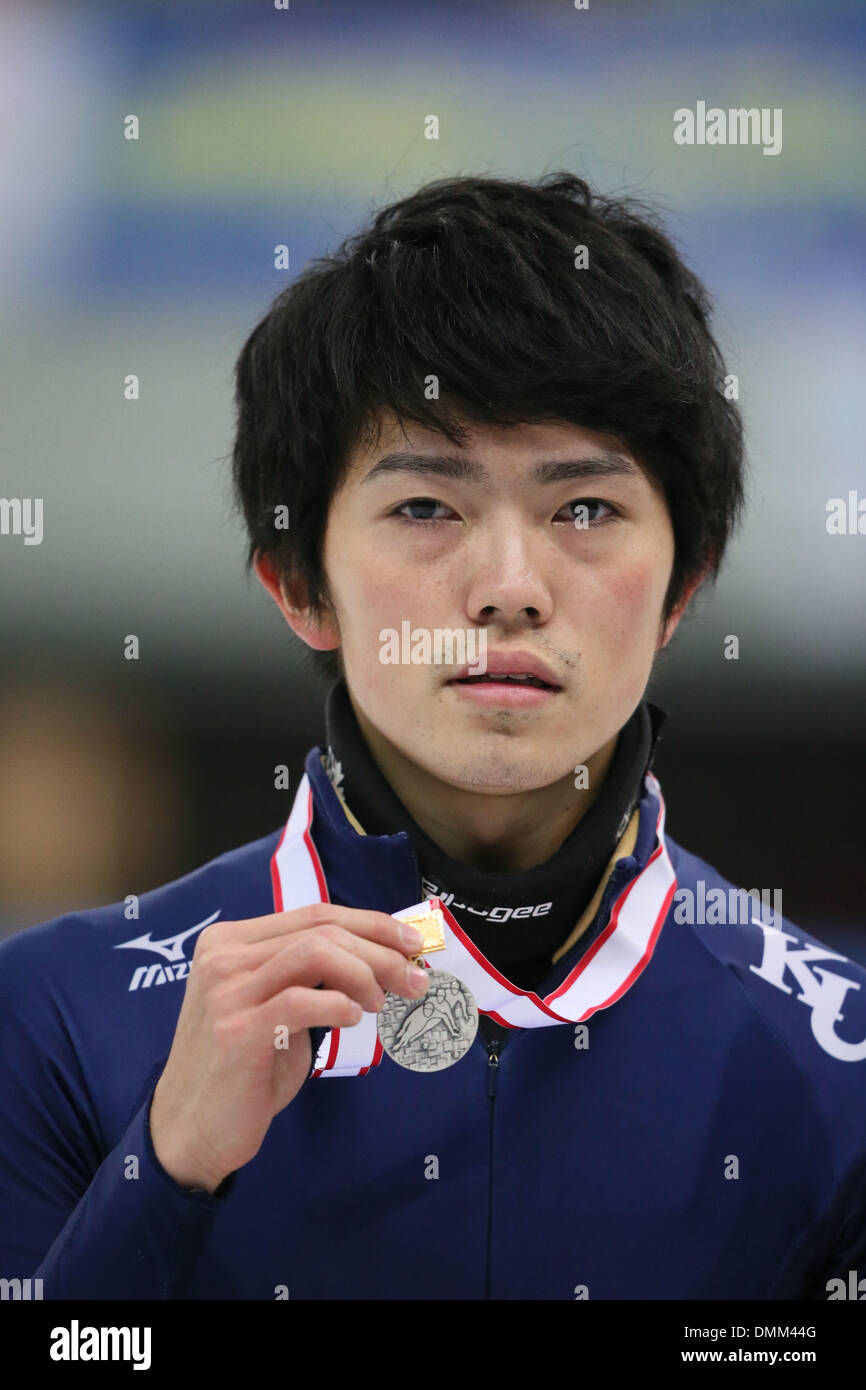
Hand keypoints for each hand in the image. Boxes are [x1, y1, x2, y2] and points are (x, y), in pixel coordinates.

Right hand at [148, 905, 428, 1191]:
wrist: (192, 1130)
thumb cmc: (244, 1069)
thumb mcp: (276, 1009)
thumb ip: (311, 977)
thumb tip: (381, 958)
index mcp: (231, 941)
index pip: (315, 914)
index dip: (370, 923)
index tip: (411, 943)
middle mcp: (223, 956)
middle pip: (321, 931)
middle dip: (380, 950)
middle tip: (414, 980)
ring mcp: (226, 991)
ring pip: (314, 953)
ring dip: (364, 973)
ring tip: (381, 1003)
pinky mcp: (236, 1030)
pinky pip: (301, 1001)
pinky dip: (339, 1004)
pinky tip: (354, 1020)